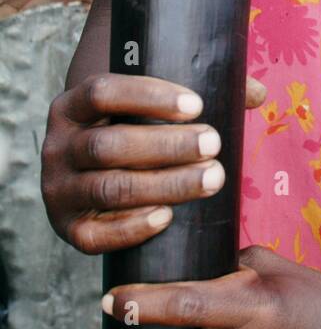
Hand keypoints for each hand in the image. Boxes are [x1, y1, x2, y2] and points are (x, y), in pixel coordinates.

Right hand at [41, 73, 267, 253]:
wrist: (93, 172)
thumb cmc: (133, 130)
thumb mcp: (152, 107)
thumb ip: (200, 94)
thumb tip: (256, 93)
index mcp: (72, 106)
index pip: (103, 92)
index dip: (148, 97)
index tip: (197, 104)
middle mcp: (57, 146)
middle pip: (109, 144)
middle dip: (167, 146)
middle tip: (214, 145)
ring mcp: (58, 189)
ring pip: (109, 188)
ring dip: (164, 185)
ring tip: (212, 178)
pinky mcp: (67, 228)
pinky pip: (94, 236)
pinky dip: (131, 228)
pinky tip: (168, 217)